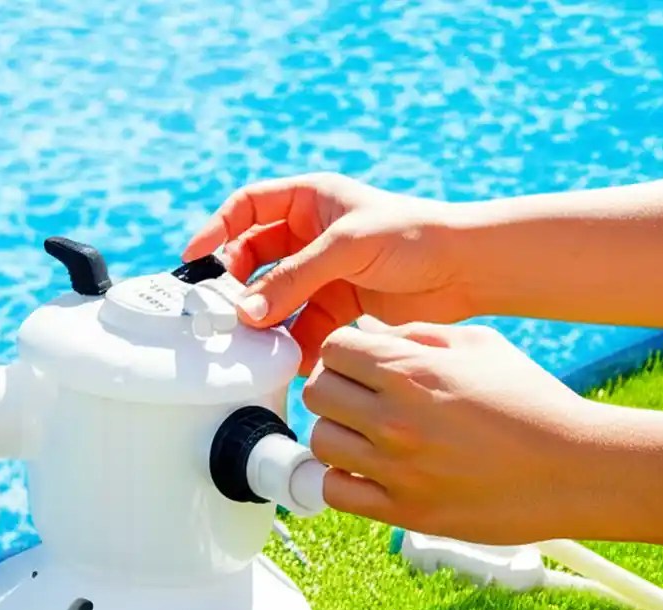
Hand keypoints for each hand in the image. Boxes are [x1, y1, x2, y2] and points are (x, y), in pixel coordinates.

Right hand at [183, 172, 473, 374]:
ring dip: (261, 317)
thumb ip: (293, 278)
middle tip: (222, 310)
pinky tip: (286, 357)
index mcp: (308, 200)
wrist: (467, 269)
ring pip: (273, 296)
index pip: (246, 208)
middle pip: (252, 258)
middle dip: (236, 284)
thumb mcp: (346, 246)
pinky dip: (290, 342)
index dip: (217, 230)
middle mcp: (308, 234)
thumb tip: (246, 311)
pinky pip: (300, 325)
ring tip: (250, 339)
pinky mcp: (336, 307)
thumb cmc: (414, 235)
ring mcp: (321, 273)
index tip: (195, 258)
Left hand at [303, 320, 599, 545]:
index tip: (359, 363)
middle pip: (316, 393)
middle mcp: (396, 418)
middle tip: (358, 398)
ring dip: (337, 434)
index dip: (343, 353)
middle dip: (335, 389)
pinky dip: (342, 480)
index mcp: (413, 371)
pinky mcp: (405, 511)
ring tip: (364, 435)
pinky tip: (367, 472)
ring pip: (320, 441)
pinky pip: (336, 492)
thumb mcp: (479, 346)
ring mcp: (397, 468)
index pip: (333, 349)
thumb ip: (416, 335)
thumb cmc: (532, 402)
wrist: (577, 468)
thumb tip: (367, 333)